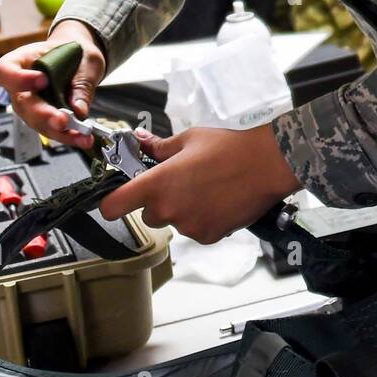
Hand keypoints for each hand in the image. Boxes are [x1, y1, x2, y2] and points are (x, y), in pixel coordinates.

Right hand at [0, 20, 105, 140]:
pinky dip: (68, 136)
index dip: (18, 79)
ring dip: (58, 131)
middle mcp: (19, 87)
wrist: (77, 59)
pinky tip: (83, 138)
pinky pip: (50, 130)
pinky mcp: (42, 119)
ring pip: (36, 122)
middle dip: (42, 114)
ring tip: (81, 134)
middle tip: (61, 120)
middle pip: (22, 104)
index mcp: (20, 61)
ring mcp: (29, 105)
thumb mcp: (83, 60)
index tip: (42, 80)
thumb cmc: (72, 54)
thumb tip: (78, 109)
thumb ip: (80, 83)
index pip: (4, 71)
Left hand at [99, 122, 301, 244]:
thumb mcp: (187, 139)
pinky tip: (217, 200)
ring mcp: (189, 227)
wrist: (267, 165)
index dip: (109, 204)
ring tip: (205, 188)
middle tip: (180, 182)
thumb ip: (158, 147)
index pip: (113, 207)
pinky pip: (195, 230)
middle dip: (158, 201)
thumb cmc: (228, 147)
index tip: (114, 199)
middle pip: (147, 215)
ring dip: (182, 210)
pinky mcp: (208, 236)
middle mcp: (168, 210)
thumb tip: (138, 141)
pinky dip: (202, 219)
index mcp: (156, 184)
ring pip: (173, 222)